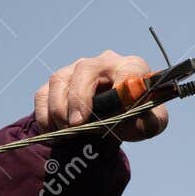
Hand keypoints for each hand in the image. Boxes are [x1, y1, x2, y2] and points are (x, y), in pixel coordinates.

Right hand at [34, 51, 167, 142]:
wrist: (117, 118)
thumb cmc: (137, 117)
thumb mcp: (151, 123)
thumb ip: (150, 122)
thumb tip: (138, 118)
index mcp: (131, 68)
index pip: (128, 69)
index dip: (123, 86)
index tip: (119, 108)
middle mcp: (103, 63)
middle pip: (84, 69)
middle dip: (78, 98)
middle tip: (78, 124)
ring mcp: (76, 70)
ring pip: (59, 80)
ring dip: (59, 109)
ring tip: (67, 132)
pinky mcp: (58, 83)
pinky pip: (43, 94)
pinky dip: (44, 115)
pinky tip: (54, 132)